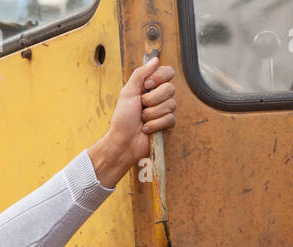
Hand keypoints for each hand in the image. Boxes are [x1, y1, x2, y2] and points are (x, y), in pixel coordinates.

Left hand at [88, 57, 177, 188]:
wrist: (122, 142)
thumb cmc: (122, 119)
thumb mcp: (128, 92)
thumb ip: (140, 74)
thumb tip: (155, 59)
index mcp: (151, 87)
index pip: (168, 72)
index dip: (159, 78)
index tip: (146, 85)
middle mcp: (160, 98)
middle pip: (170, 88)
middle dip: (152, 99)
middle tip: (141, 106)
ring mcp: (165, 111)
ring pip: (171, 105)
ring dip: (151, 114)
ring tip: (142, 120)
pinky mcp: (168, 126)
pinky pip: (170, 119)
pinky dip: (155, 124)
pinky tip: (146, 129)